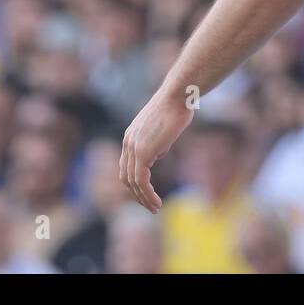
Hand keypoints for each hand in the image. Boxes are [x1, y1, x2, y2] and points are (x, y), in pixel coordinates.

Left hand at [120, 84, 194, 212]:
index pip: (126, 167)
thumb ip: (157, 143)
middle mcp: (128, 142)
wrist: (177, 96)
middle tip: (151, 206)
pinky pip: (141, 180)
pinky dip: (147, 194)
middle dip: (137, 195)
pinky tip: (157, 202)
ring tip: (155, 208)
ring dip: (143, 199)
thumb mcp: (162, 129)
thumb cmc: (175, 107)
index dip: (135, 184)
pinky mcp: (143, 152)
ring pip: (132, 182)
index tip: (147, 194)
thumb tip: (158, 154)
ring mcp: (133, 147)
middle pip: (126, 178)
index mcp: (131, 137)